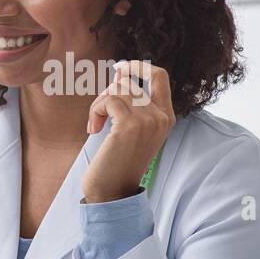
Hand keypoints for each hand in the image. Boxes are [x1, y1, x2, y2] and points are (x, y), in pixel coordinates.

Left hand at [82, 60, 174, 202]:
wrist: (112, 192)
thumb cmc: (116, 162)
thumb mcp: (129, 129)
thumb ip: (130, 103)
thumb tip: (121, 73)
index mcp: (166, 118)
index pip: (160, 77)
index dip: (139, 67)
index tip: (120, 67)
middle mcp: (162, 117)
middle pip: (129, 84)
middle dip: (107, 95)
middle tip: (98, 115)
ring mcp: (148, 121)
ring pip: (117, 90)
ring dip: (98, 105)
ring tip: (95, 124)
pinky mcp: (131, 126)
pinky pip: (108, 101)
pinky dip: (95, 112)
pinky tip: (93, 129)